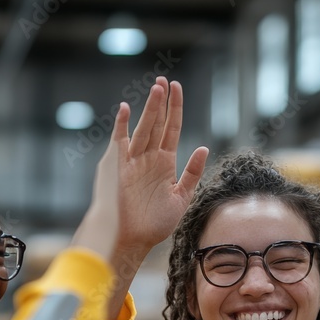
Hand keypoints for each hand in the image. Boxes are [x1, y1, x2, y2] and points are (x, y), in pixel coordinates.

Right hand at [114, 77, 208, 254]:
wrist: (131, 238)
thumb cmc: (154, 224)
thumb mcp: (181, 198)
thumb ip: (192, 174)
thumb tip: (203, 148)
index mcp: (164, 163)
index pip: (172, 129)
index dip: (175, 109)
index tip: (178, 89)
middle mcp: (148, 158)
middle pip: (157, 123)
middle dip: (162, 102)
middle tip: (165, 80)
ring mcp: (132, 161)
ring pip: (143, 128)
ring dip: (150, 109)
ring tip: (157, 88)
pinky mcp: (117, 167)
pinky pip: (119, 141)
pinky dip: (121, 125)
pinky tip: (124, 108)